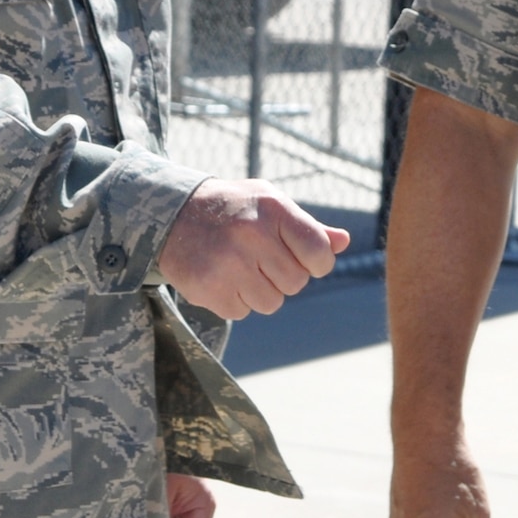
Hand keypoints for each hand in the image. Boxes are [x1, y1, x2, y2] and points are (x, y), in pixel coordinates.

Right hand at [157, 178, 348, 319]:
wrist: (174, 214)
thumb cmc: (235, 209)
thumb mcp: (271, 204)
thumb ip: (308, 227)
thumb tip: (343, 243)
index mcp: (274, 210)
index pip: (320, 254)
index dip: (316, 263)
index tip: (302, 258)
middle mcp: (253, 235)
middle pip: (296, 283)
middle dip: (282, 276)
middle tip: (260, 257)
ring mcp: (229, 263)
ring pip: (271, 302)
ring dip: (259, 291)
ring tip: (239, 266)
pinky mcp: (209, 288)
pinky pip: (242, 312)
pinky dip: (234, 300)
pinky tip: (221, 276)